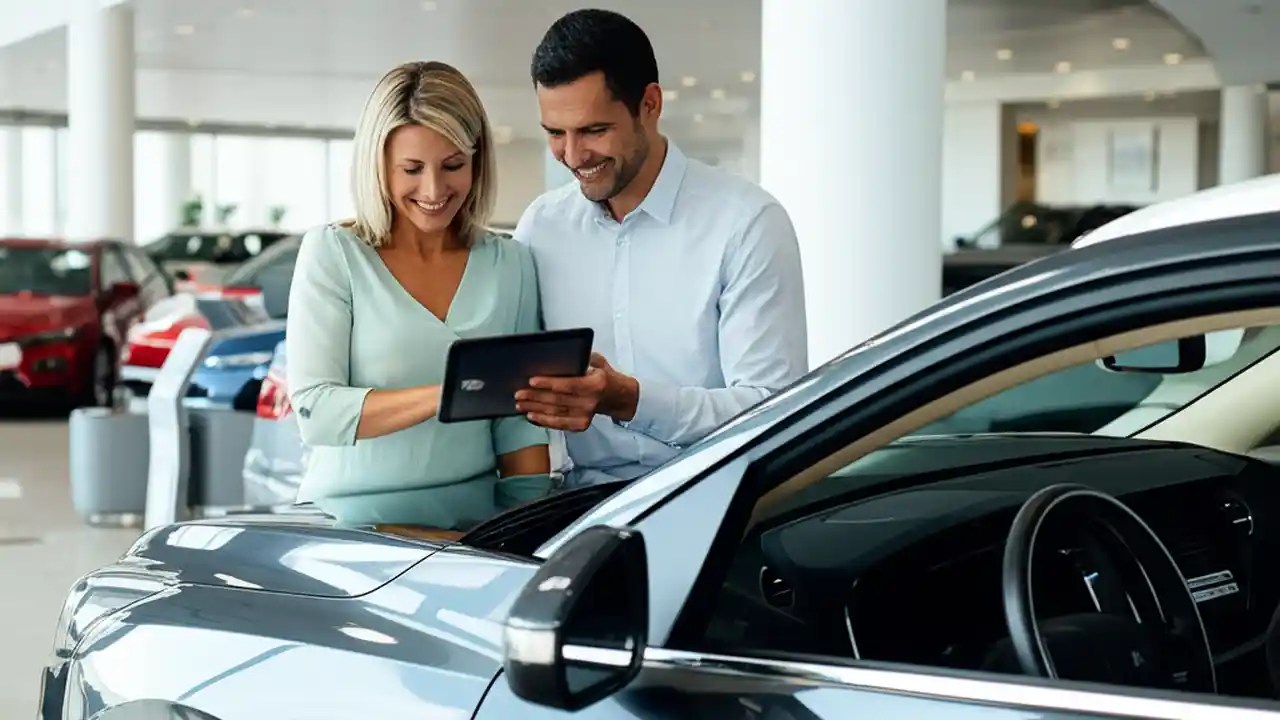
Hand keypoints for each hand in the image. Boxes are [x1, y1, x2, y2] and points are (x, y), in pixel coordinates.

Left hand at [515, 353, 638, 431]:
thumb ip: (582, 357)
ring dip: (535, 408)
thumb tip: (560, 354)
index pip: (568, 384)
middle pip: (557, 400)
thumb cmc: (603, 376)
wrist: (618, 397)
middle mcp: (590, 402)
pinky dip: (544, 421)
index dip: (548, 383)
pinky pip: (559, 424)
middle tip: (518, 393)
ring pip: (555, 412)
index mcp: (595, 384)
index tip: (531, 381)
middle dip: (535, 397)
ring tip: (520, 404)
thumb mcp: (598, 362)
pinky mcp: (581, 425)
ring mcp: (586, 416)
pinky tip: (531, 416)